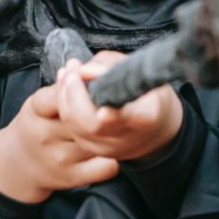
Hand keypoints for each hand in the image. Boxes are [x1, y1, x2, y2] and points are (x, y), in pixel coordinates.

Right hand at [0, 79, 120, 202]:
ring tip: (120, 122)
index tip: (91, 78)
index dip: (81, 85)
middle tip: (117, 99)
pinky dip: (115, 158)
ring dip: (114, 131)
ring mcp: (59, 158)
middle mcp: (45, 135)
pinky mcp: (72, 178)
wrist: (16, 167)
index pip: (60, 93)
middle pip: (83, 117)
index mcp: (35, 110)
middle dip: (103, 106)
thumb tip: (82, 67)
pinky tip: (114, 148)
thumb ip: (62, 88)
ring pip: (97, 141)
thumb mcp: (40, 103)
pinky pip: (105, 167)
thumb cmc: (37, 125)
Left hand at [56, 52, 182, 161]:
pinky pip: (72, 129)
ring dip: (65, 97)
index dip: (117, 116)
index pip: (134, 117)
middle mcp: (129, 137)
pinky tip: (65, 85)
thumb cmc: (146, 94)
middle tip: (71, 70)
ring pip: (77, 127)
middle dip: (75, 95)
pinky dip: (64, 106)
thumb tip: (83, 70)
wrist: (154, 130)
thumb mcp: (138, 72)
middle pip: (94, 125)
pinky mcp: (95, 151)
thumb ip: (110, 67)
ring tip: (67, 72)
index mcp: (148, 115)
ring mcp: (110, 147)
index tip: (102, 113)